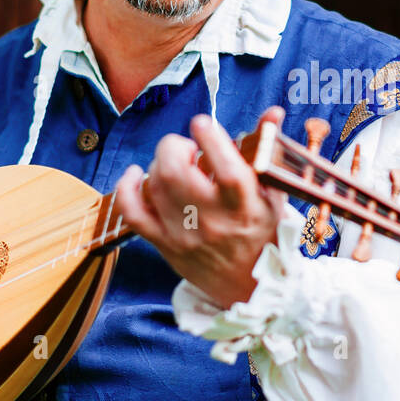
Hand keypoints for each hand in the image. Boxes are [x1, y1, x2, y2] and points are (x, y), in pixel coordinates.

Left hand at [114, 107, 287, 309]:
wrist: (250, 289)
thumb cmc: (263, 236)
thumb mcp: (272, 195)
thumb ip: (267, 152)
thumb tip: (272, 112)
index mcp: (244, 208)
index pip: (225, 169)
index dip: (210, 138)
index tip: (202, 123)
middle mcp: (212, 222)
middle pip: (176, 172)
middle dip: (175, 146)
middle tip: (188, 148)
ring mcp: (184, 235)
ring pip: (155, 185)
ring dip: (159, 162)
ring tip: (176, 163)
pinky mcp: (164, 245)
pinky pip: (132, 213)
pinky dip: (127, 188)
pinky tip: (136, 174)